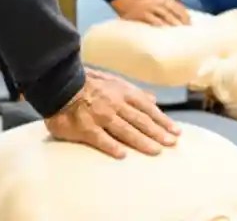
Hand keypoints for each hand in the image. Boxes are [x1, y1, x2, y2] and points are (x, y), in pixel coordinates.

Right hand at [44, 68, 180, 157]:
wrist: (60, 83)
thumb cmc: (88, 83)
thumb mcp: (114, 81)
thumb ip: (134, 92)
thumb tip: (153, 99)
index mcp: (123, 92)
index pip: (147, 108)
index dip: (163, 120)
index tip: (175, 131)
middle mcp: (115, 104)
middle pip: (140, 121)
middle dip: (158, 133)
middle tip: (171, 143)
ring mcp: (101, 116)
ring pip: (126, 130)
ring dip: (142, 141)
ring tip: (156, 151)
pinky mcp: (85, 127)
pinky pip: (101, 139)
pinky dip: (112, 146)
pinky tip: (123, 155)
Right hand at [111, 0, 189, 25]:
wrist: (127, 3)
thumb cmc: (145, 5)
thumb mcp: (157, 1)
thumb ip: (168, 7)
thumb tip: (182, 17)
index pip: (177, 6)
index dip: (184, 15)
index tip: (190, 24)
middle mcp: (158, 2)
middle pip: (172, 12)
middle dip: (180, 21)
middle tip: (186, 30)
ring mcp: (150, 8)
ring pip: (165, 16)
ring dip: (172, 24)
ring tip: (179, 31)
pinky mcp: (143, 15)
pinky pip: (153, 20)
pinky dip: (160, 25)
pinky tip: (165, 30)